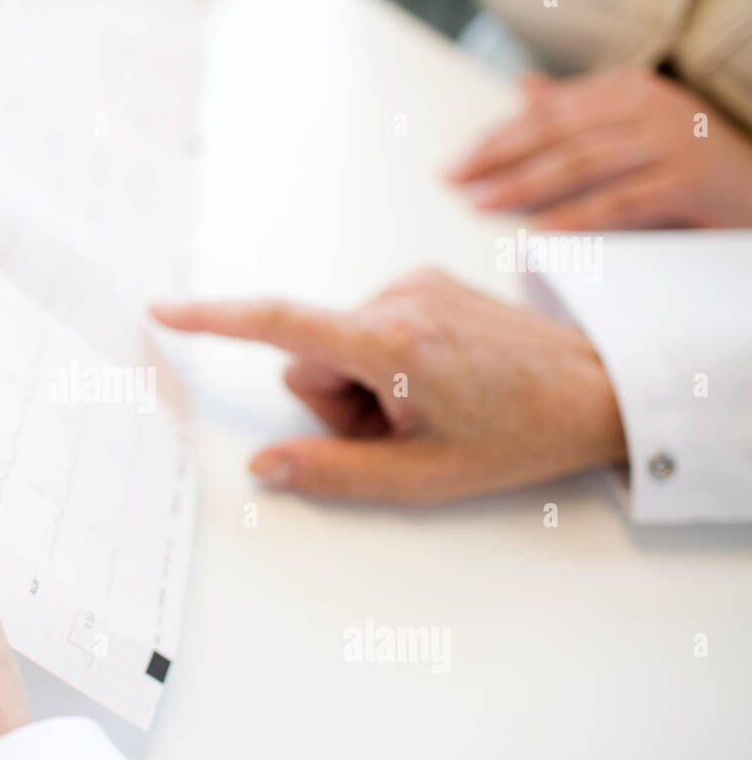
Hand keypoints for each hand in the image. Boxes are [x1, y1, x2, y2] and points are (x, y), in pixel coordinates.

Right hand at [151, 269, 626, 503]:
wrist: (594, 388)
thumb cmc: (519, 435)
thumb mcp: (422, 478)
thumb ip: (332, 476)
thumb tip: (263, 465)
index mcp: (393, 345)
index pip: (281, 325)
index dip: (214, 320)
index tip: (164, 309)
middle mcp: (397, 298)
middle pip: (307, 357)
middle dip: (335, 403)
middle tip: (399, 429)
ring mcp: (412, 284)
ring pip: (335, 344)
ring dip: (361, 384)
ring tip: (424, 406)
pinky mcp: (423, 280)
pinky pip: (365, 325)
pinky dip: (381, 360)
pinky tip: (433, 379)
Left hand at [447, 68, 751, 228]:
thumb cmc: (685, 167)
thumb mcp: (630, 132)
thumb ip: (580, 113)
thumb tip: (524, 89)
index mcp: (629, 91)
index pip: (549, 113)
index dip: (498, 137)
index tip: (456, 163)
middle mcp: (649, 107)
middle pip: (558, 133)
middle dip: (499, 157)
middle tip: (454, 180)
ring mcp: (671, 142)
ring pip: (582, 163)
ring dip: (525, 185)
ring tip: (482, 203)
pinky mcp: (688, 182)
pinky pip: (621, 201)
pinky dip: (577, 217)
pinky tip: (541, 232)